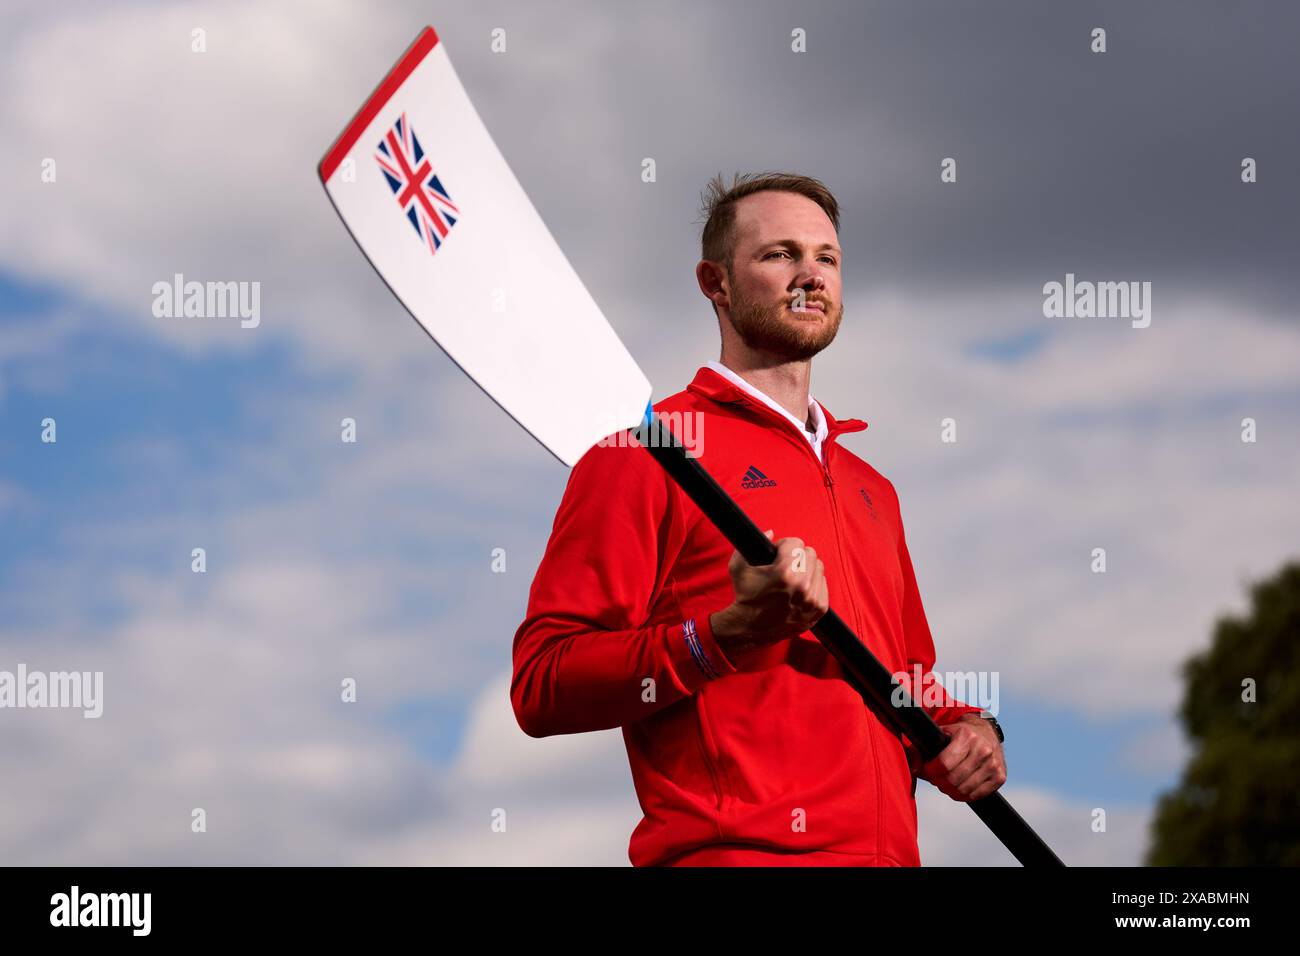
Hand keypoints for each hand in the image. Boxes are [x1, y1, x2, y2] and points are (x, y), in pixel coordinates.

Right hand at [709, 530, 828, 653]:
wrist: (751, 628)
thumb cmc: (745, 596)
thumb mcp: (739, 567)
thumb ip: (752, 544)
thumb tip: (771, 532)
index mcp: (784, 573)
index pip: (797, 542)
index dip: (784, 546)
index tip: (778, 554)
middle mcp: (802, 586)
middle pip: (810, 553)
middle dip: (797, 555)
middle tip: (786, 565)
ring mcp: (812, 599)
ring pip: (819, 567)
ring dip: (807, 569)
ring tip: (793, 577)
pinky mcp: (819, 609)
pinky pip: (824, 584)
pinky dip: (813, 584)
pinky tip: (800, 589)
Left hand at [918, 714, 1006, 801]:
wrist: (985, 732)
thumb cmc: (957, 735)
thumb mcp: (938, 734)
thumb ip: (920, 750)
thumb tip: (913, 769)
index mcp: (967, 736)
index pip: (944, 764)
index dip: (931, 771)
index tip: (927, 770)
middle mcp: (983, 749)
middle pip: (953, 779)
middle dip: (939, 782)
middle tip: (936, 779)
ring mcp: (994, 764)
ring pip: (964, 790)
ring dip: (950, 790)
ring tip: (946, 782)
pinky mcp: (1000, 776)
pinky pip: (977, 795)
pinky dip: (964, 795)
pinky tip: (958, 787)